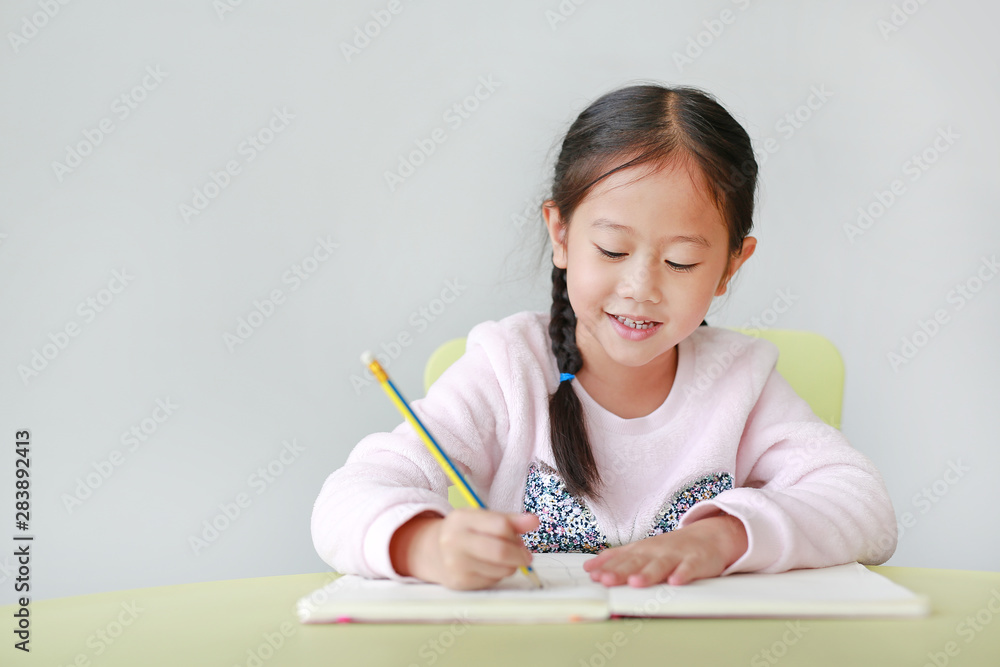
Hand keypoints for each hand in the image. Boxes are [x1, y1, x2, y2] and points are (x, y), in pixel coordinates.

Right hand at [389, 508, 539, 589]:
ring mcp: (455, 563)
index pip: (500, 525)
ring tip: (504, 560)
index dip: (516, 534)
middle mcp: (454, 541)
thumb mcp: (483, 519)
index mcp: (462, 519)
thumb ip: (510, 520)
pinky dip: (498, 575)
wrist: (433, 552)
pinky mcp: (460, 582)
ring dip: (511, 566)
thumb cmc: (465, 532)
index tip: (522, 540)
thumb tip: (534, 521)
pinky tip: (490, 568)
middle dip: (519, 556)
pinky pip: (492, 581)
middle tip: (525, 557)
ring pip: (500, 569)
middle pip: (500, 551)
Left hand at [582, 514, 747, 586]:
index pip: (621, 558)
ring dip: (648, 574)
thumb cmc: (670, 548)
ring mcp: (676, 556)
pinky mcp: (696, 561)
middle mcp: (656, 551)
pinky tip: (675, 582)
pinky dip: (683, 575)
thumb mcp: (643, 550)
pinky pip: (689, 569)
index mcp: (642, 550)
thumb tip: (590, 567)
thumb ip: (618, 559)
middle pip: (636, 562)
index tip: (591, 574)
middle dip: (620, 572)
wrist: (709, 536)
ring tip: (635, 582)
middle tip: (605, 580)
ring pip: (660, 566)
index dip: (606, 566)